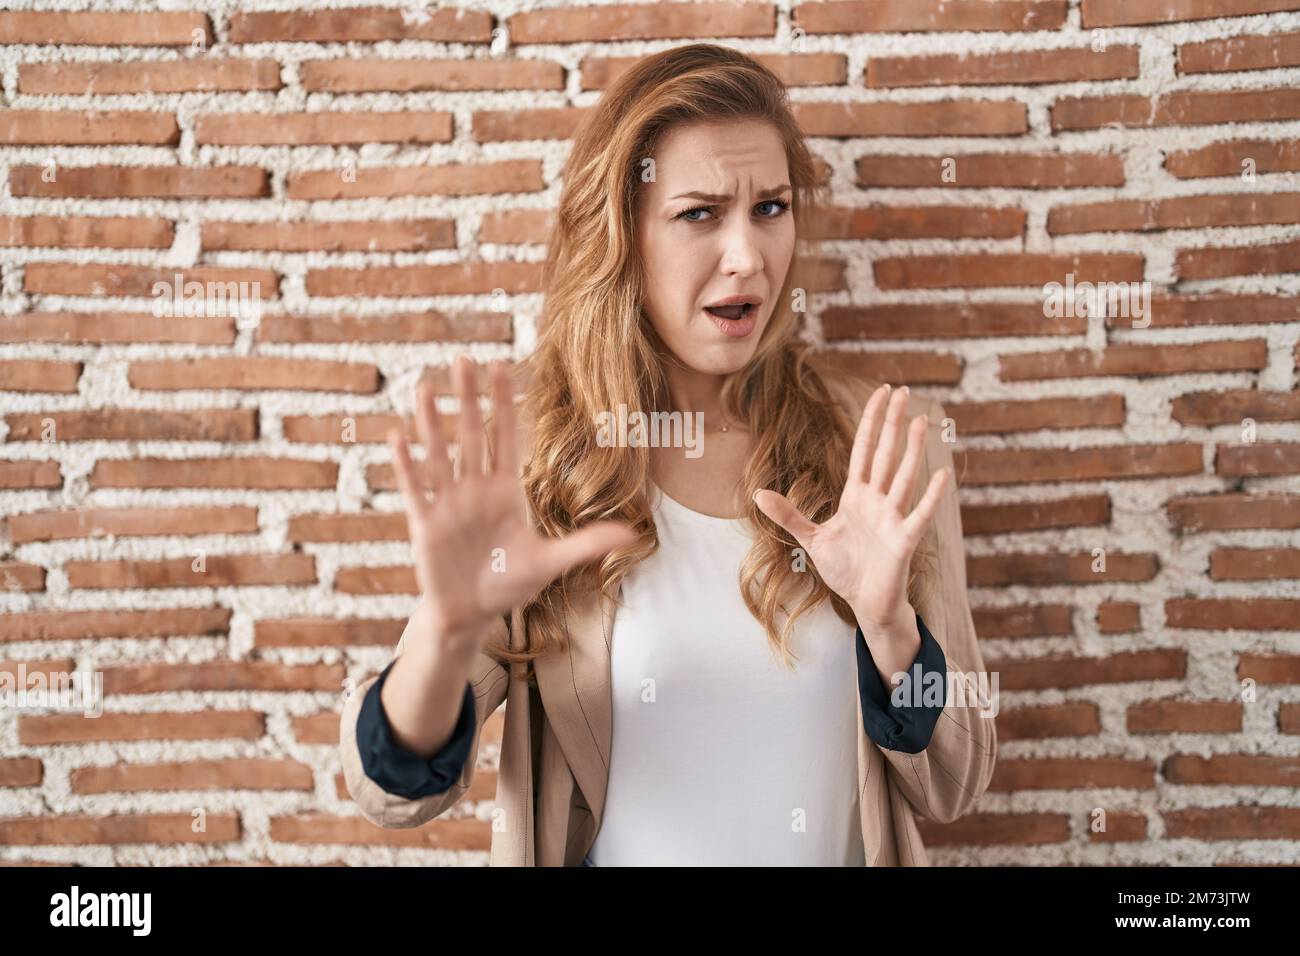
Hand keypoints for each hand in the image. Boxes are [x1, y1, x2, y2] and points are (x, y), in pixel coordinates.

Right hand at [387, 356, 636, 649]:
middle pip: (472, 436)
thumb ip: (586, 544)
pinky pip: (415, 488)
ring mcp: (449, 504)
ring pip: (440, 456)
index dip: (503, 403)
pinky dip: (406, 465)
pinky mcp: (426, 524)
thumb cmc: (509, 584)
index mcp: (506, 491)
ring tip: (425, 389)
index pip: (505, 437)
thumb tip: (633, 535)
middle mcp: (476, 490)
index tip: (500, 366)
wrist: (472, 614)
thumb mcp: (550, 563)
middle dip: (468, 399)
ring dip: (433, 424)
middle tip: (462, 359)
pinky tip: (397, 436)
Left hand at [753, 384, 950, 635]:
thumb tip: (758, 493)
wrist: (864, 603)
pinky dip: (931, 496)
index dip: (870, 421)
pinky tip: (942, 474)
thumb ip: (789, 515)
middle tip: (902, 391)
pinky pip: (919, 514)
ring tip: (920, 421)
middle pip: (884, 454)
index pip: (864, 450)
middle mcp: (877, 501)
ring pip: (903, 476)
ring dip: (911, 450)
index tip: (879, 393)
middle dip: (892, 423)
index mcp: (856, 496)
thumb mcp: (811, 539)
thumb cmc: (845, 570)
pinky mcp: (904, 540)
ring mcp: (892, 518)